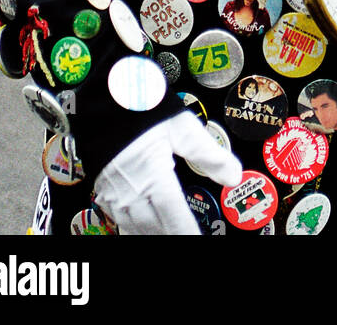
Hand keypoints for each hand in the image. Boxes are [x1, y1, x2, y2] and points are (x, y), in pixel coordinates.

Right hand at [92, 110, 241, 234]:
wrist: (103, 96)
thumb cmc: (140, 106)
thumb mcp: (181, 126)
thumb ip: (208, 154)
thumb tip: (233, 174)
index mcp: (153, 178)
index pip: (176, 220)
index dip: (190, 234)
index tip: (200, 239)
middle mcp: (131, 193)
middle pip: (157, 230)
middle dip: (173, 236)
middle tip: (189, 237)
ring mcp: (114, 196)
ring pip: (137, 230)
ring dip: (155, 235)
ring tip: (171, 236)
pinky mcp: (104, 192)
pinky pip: (121, 222)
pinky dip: (137, 230)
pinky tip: (145, 230)